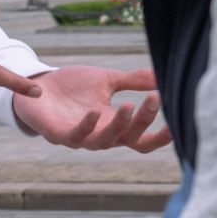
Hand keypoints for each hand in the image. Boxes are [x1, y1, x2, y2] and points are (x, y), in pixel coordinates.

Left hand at [13, 65, 171, 152]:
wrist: (37, 86)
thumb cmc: (73, 86)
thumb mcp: (107, 80)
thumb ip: (133, 81)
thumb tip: (163, 75)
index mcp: (114, 125)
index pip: (142, 139)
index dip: (161, 137)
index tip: (179, 123)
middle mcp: (100, 136)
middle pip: (128, 138)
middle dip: (143, 121)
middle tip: (155, 99)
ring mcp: (79, 137)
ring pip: (104, 141)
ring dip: (119, 125)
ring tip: (129, 105)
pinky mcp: (57, 134)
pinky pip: (74, 136)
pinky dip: (86, 125)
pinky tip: (96, 111)